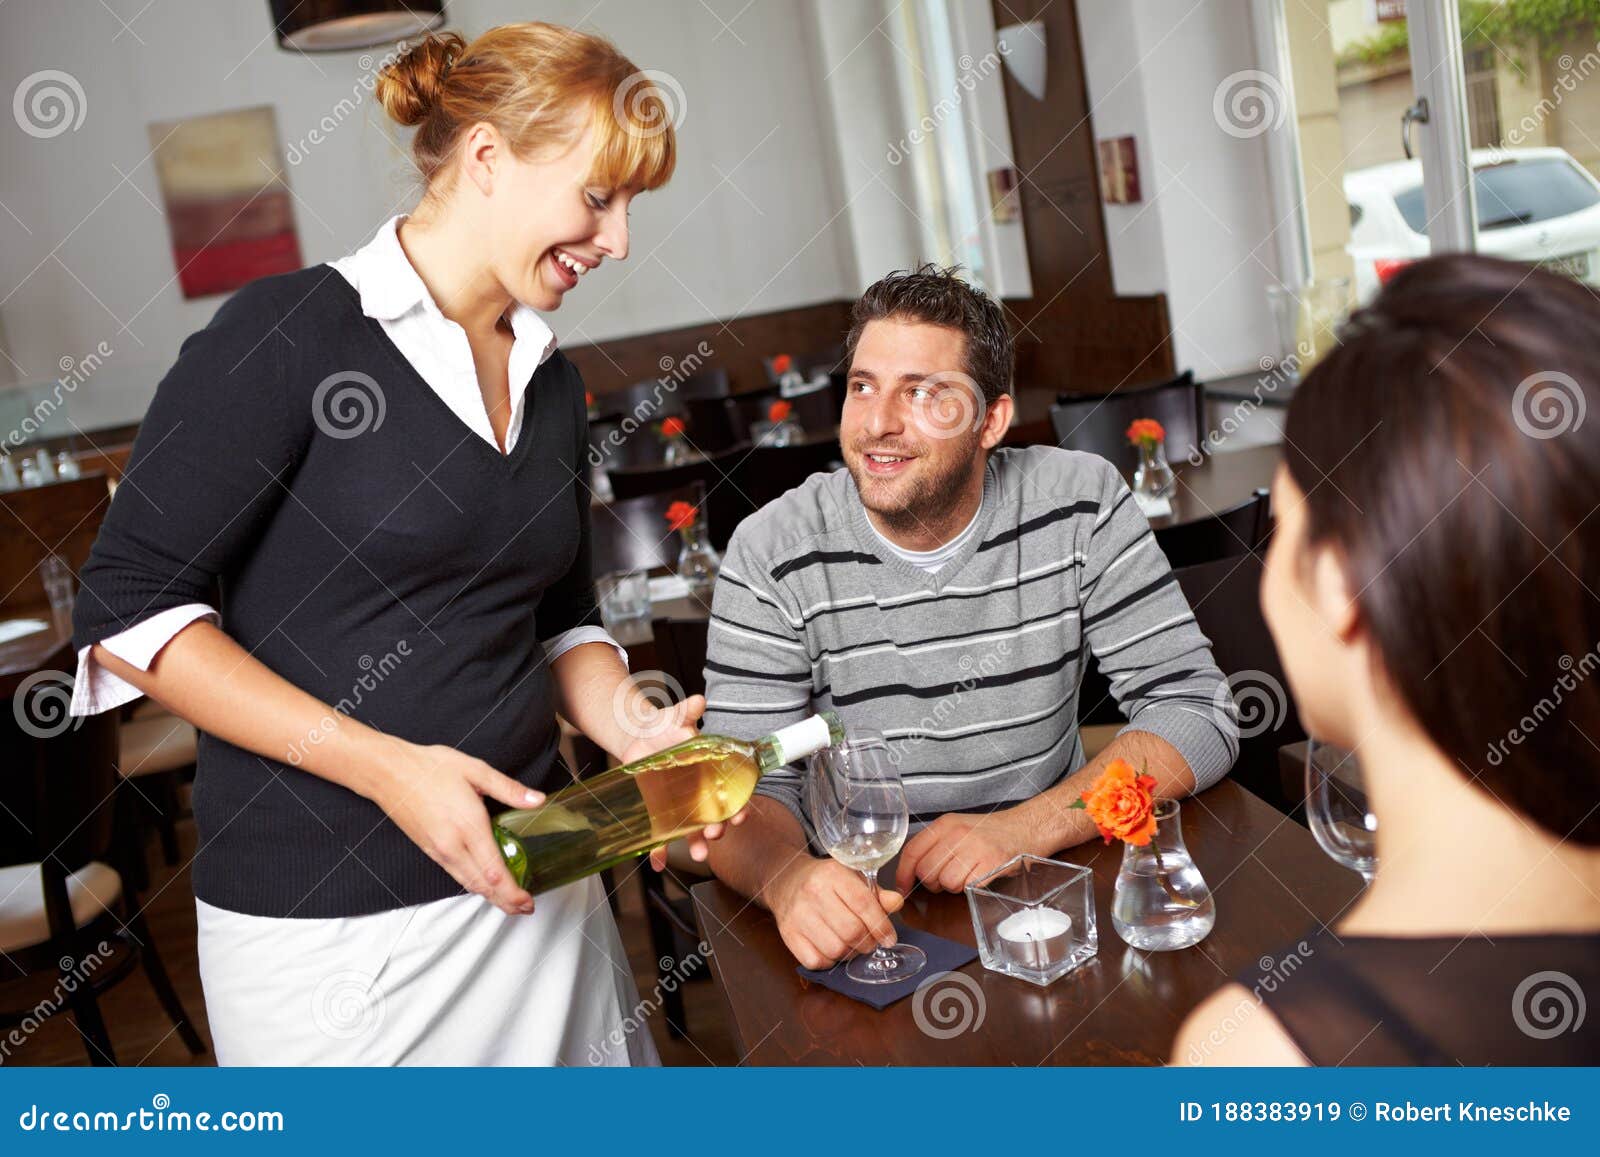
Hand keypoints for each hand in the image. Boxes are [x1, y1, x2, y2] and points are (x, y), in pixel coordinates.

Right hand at [365, 735, 544, 915]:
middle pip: (483, 886)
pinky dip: (475, 886)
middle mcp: (453, 846)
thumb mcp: (475, 770)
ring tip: (511, 902)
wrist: (388, 774)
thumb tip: (537, 800)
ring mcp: (439, 852)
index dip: (513, 891)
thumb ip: (508, 789)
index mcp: (468, 827)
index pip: (495, 872)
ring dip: (491, 897)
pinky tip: (486, 884)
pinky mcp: (431, 852)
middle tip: (526, 908)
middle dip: (506, 902)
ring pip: (469, 884)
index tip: (529, 899)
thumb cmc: (429, 769)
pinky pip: (457, 876)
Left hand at [614, 693, 747, 869]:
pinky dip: (659, 851)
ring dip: (696, 845)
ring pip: (692, 830)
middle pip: (714, 816)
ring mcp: (679, 805)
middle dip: (718, 828)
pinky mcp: (658, 811)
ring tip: (698, 854)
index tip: (740, 814)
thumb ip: (688, 712)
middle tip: (716, 834)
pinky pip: (661, 836)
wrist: (639, 736)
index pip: (732, 793)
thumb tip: (698, 702)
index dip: (739, 805)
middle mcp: (698, 793)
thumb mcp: (676, 717)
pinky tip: (658, 862)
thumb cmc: (665, 728)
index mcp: (710, 772)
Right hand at [764, 856, 904, 969]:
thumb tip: (896, 903)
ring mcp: (798, 915)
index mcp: (833, 874)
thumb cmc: (826, 881)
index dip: (881, 925)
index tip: (890, 939)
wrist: (786, 880)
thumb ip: (876, 893)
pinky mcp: (787, 934)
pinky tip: (831, 949)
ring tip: (851, 945)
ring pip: (835, 949)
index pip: (863, 903)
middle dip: (867, 943)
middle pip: (851, 931)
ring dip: (849, 954)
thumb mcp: (852, 877)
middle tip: (870, 942)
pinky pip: (815, 961)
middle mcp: (813, 892)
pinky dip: (829, 961)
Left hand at [895, 809, 1035, 893]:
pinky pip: (967, 887)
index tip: (902, 887)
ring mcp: (975, 849)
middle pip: (926, 872)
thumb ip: (934, 845)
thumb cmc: (989, 832)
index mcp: (945, 824)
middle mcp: (957, 834)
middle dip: (933, 883)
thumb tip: (910, 872)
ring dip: (953, 887)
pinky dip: (969, 888)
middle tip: (947, 877)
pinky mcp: (991, 864)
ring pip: (946, 883)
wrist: (1024, 828)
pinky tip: (978, 877)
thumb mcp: (957, 828)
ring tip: (966, 875)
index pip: (912, 851)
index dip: (903, 874)